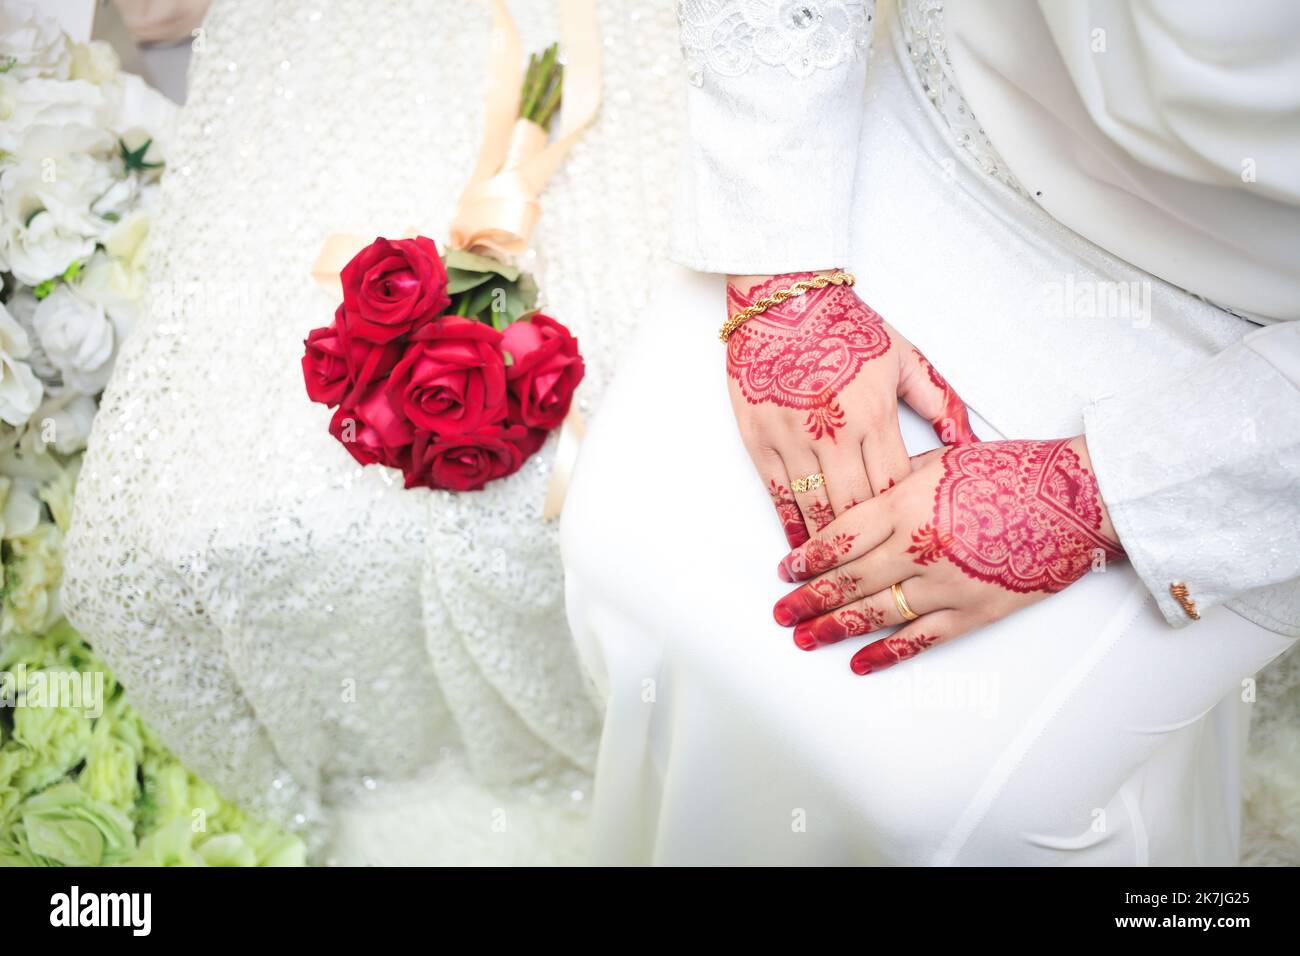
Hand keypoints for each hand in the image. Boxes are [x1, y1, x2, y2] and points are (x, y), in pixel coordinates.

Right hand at [726, 271, 975, 547]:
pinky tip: (801, 543)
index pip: (895, 484)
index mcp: (874, 412)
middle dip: (869, 541)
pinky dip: (790, 523)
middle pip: (857, 506)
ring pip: (816, 507)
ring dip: (829, 543)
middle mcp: (833, 430)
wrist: (783, 300)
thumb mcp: (904, 356)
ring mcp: (793, 435)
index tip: (911, 537)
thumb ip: (940, 401)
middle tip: (878, 567)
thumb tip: (969, 444)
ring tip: (840, 568)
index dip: (903, 516)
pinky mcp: (759, 436)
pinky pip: (777, 493)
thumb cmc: (845, 326)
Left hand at [770, 437, 1125, 674]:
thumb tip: (857, 506)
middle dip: (808, 599)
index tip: (786, 571)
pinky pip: (920, 639)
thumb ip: (893, 485)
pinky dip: (886, 654)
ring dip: (835, 627)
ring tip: (805, 636)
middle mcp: (919, 548)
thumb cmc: (1013, 472)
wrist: (1076, 500)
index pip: (840, 538)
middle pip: (849, 579)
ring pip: (875, 612)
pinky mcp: (974, 611)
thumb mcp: (940, 462)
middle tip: (781, 612)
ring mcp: (946, 584)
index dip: (808, 558)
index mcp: (906, 504)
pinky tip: (859, 663)